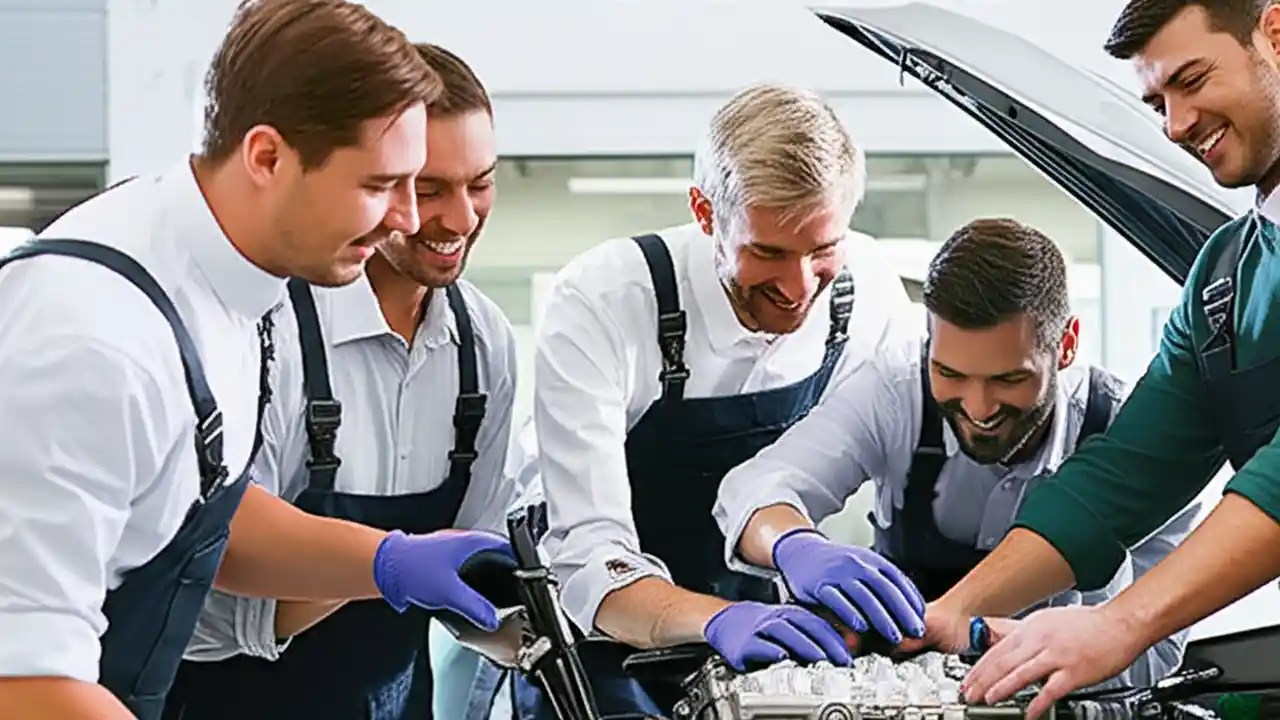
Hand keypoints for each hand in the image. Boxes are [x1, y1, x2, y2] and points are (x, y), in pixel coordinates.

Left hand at [372, 529, 515, 630]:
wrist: (384, 567)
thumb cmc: (412, 567)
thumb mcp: (450, 592)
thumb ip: (475, 608)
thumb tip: (492, 618)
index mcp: (471, 541)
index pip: (504, 546)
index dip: (517, 558)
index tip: (524, 571)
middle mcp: (461, 541)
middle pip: (491, 553)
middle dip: (500, 569)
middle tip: (510, 582)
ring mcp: (448, 549)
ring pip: (474, 560)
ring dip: (482, 573)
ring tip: (488, 591)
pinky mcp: (437, 560)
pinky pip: (460, 568)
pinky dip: (466, 579)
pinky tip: (462, 593)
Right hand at [703, 601, 853, 671]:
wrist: (725, 621)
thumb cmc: (763, 626)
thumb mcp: (791, 625)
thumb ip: (817, 633)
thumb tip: (850, 643)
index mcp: (791, 613)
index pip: (818, 623)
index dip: (836, 637)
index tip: (851, 653)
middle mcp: (777, 618)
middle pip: (805, 627)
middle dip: (826, 644)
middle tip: (842, 660)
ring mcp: (760, 629)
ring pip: (785, 634)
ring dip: (804, 646)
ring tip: (820, 659)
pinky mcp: (744, 643)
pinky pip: (759, 646)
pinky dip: (771, 650)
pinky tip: (782, 656)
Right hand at [772, 529, 925, 643]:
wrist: (800, 552)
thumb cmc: (836, 565)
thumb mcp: (863, 565)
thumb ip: (884, 581)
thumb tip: (912, 605)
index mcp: (870, 559)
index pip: (897, 579)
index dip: (912, 600)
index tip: (922, 618)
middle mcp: (855, 563)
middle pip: (884, 588)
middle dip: (902, 611)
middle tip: (915, 631)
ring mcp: (836, 573)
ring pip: (863, 595)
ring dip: (881, 617)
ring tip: (894, 636)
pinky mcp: (818, 584)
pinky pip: (836, 599)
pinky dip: (850, 613)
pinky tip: (861, 627)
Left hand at [961, 605, 1145, 719]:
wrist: (1121, 624)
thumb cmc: (1087, 623)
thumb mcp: (1046, 619)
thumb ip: (1020, 629)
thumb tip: (995, 631)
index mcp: (1032, 628)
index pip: (997, 649)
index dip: (979, 667)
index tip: (968, 679)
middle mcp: (1041, 640)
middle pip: (1003, 662)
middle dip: (982, 680)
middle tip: (969, 693)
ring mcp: (1058, 655)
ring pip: (1021, 673)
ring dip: (1001, 688)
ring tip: (988, 699)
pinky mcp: (1075, 671)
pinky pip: (1052, 689)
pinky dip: (1038, 703)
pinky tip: (1029, 713)